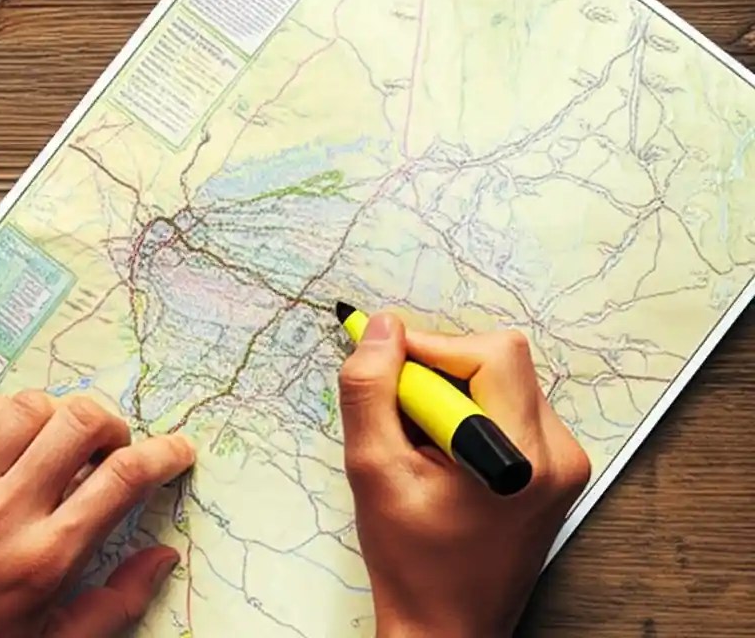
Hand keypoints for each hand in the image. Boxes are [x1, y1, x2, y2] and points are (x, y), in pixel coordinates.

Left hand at [0, 392, 194, 637]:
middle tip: (108, 445)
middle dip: (110, 423)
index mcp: (43, 560)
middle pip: (80, 423)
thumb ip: (111, 604)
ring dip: (54, 414)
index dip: (162, 454)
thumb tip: (162, 559)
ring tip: (52, 440)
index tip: (174, 451)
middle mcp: (2, 514)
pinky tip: (0, 433)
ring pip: (26, 407)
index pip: (122, 479)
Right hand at [337, 313, 591, 637]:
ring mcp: (565, 461)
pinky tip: (442, 454)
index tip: (385, 365)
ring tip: (419, 444)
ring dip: (451, 393)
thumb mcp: (373, 471)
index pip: (492, 353)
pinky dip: (468, 413)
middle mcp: (559, 454)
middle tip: (398, 416)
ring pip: (503, 380)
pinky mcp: (557, 467)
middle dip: (438, 373)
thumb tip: (381, 329)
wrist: (447, 625)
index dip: (431, 347)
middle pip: (499, 361)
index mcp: (524, 458)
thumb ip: (371, 392)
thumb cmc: (412, 562)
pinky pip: (510, 406)